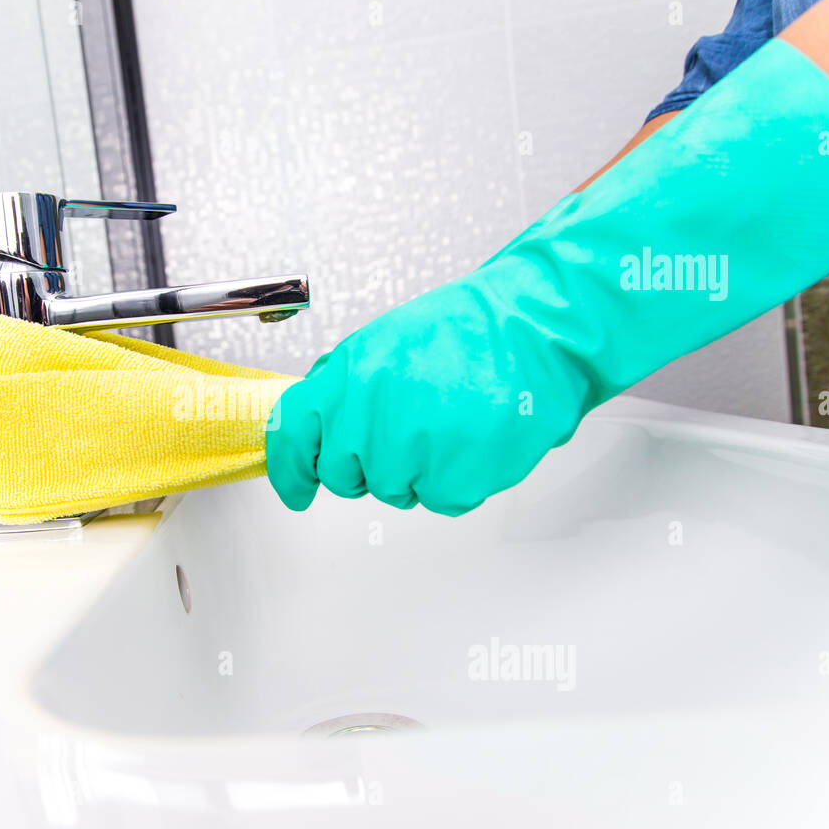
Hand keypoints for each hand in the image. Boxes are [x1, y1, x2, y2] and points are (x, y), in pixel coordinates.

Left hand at [266, 267, 591, 515]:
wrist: (538, 331)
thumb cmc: (471, 330)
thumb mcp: (386, 340)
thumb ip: (343, 385)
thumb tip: (317, 420)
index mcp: (346, 376)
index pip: (292, 437)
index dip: (291, 470)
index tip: (298, 489)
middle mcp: (368, 417)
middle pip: (343, 474)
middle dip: (368, 464)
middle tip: (408, 431)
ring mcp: (407, 454)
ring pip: (392, 489)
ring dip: (418, 470)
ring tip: (451, 424)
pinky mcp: (448, 482)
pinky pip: (439, 499)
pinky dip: (458, 479)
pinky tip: (473, 440)